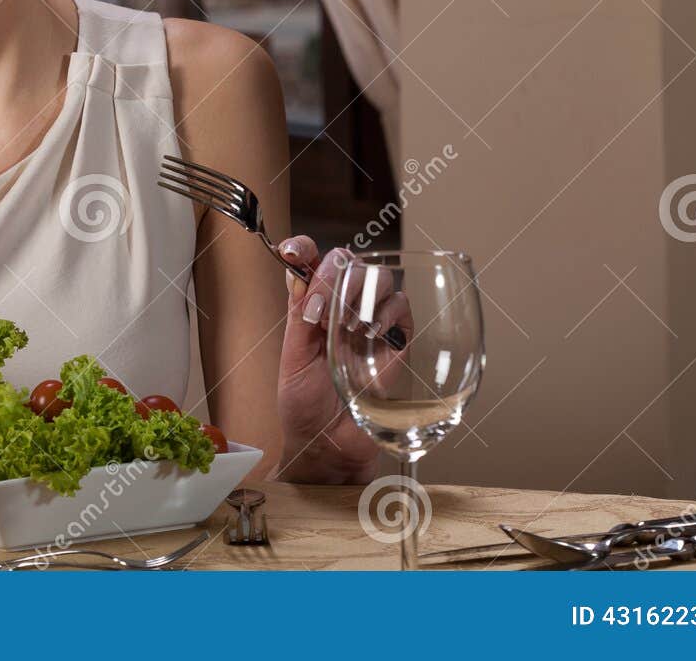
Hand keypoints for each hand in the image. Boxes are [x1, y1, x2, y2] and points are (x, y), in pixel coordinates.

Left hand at [270, 236, 383, 483]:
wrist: (328, 446)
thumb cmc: (305, 405)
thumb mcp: (293, 357)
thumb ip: (299, 314)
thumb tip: (302, 271)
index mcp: (312, 307)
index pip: (310, 262)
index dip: (303, 249)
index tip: (293, 252)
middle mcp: (342, 309)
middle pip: (349, 263)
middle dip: (338, 274)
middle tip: (325, 307)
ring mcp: (372, 323)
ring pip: (379, 278)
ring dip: (364, 291)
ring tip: (349, 324)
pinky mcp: (396, 341)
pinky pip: (402, 307)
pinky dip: (388, 311)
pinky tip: (371, 333)